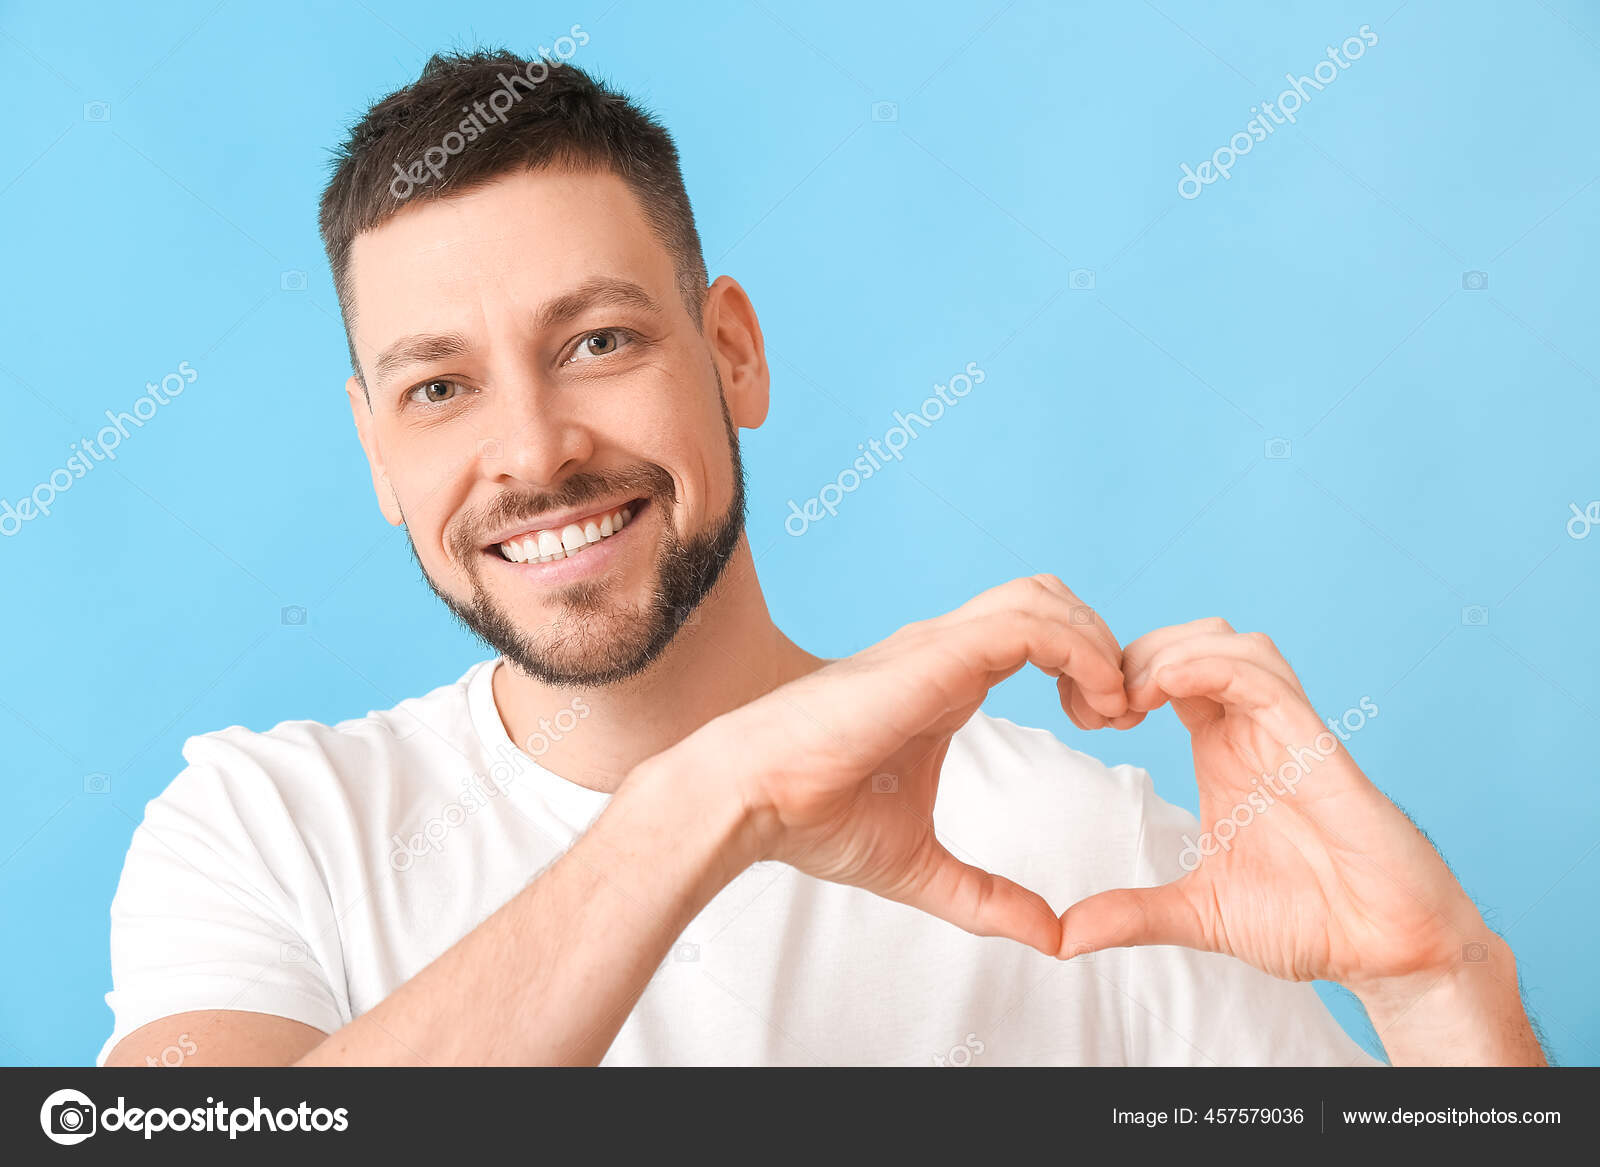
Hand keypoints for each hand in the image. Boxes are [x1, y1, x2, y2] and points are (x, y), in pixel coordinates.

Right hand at [681, 575, 1130, 954]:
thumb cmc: (812, 819)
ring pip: (1044, 598)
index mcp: (942, 682)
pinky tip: (1089, 705)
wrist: (751, 801)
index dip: (1084, 668)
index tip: (1105, 726)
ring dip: (1095, 644)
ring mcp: (937, 646)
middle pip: (1047, 598)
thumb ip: (988, 899)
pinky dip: (1077, 651)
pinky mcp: (936, 655)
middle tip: (1116, 715)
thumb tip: (1051, 937)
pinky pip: (1030, 624)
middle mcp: (943, 651)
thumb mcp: (921, 868)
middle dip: (1098, 643)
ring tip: (1110, 710)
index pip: (1032, 635)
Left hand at [1058, 617, 1489, 993]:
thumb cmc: (1311, 919)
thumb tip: (1065, 938)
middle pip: (1193, 640)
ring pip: (1232, 643)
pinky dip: (1213, 668)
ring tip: (1130, 700)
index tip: (1081, 717)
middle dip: (1134, 654)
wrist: (1388, 951)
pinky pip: (1266, 682)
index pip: (1166, 672)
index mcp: (1223, 750)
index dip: (1118, 676)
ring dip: (1171, 652)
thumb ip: (1133, 915)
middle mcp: (1254, 731)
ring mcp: (1288, 734)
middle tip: (1098, 708)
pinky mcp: (1318, 751)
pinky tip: (1168, 688)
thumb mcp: (1198, 913)